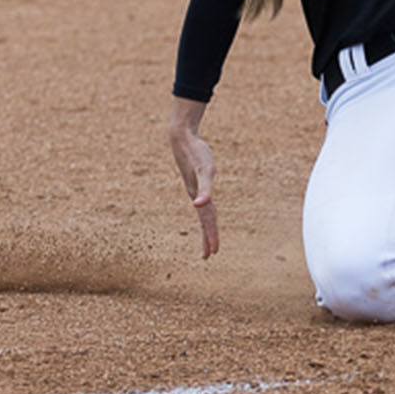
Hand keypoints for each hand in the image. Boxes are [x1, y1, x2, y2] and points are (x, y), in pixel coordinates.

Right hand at [167, 98, 219, 258]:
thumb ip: (205, 189)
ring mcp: (195, 187)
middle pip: (205, 219)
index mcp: (199, 196)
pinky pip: (202, 197)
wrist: (182, 139)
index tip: (212, 253)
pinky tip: (203, 207)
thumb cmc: (197, 154)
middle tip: (210, 254)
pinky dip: (204, 206)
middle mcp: (196, 194)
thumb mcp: (206, 171)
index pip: (207, 221)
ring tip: (208, 236)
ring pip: (203, 210)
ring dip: (206, 224)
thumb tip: (199, 205)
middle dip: (208, 237)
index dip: (210, 236)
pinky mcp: (196, 179)